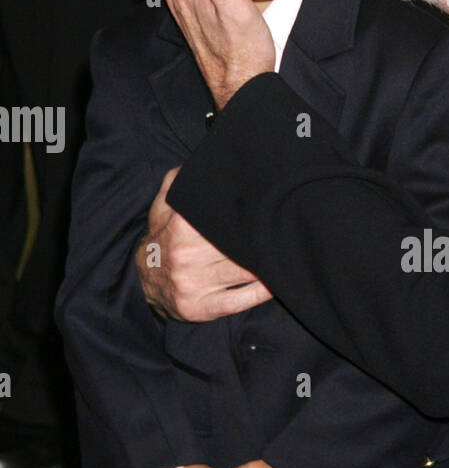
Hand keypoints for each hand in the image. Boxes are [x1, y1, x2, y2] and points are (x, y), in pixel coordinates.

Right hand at [137, 167, 273, 320]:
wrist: (140, 280)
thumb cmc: (163, 237)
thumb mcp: (164, 204)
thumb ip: (182, 180)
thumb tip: (207, 159)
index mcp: (182, 227)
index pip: (228, 220)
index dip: (254, 216)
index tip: (274, 209)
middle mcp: (187, 257)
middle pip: (240, 247)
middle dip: (264, 242)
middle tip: (289, 233)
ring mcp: (194, 285)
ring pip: (244, 273)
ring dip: (267, 265)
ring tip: (286, 254)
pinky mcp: (201, 308)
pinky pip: (238, 302)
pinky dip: (260, 293)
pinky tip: (275, 284)